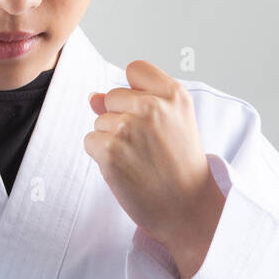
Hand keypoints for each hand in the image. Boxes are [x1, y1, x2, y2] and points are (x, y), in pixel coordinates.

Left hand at [83, 60, 225, 278]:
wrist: (189, 209)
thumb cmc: (180, 167)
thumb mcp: (172, 123)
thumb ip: (135, 102)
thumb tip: (93, 97)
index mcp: (174, 94)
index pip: (135, 69)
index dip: (135, 92)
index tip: (149, 115)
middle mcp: (152, 106)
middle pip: (111, 96)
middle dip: (120, 119)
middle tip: (148, 146)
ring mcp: (129, 128)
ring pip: (99, 121)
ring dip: (112, 141)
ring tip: (140, 160)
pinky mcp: (110, 150)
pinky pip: (90, 142)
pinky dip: (101, 158)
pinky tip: (126, 170)